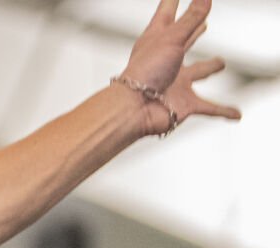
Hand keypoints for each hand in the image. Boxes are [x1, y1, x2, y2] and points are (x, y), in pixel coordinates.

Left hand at [122, 0, 241, 133]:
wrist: (133, 110)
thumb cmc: (144, 73)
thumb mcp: (171, 39)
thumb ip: (191, 19)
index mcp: (157, 41)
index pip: (165, 15)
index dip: (171, 4)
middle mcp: (166, 61)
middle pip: (183, 42)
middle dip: (192, 33)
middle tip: (202, 25)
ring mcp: (175, 83)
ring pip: (197, 73)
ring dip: (209, 69)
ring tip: (220, 64)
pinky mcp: (184, 104)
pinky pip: (210, 108)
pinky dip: (223, 111)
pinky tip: (236, 115)